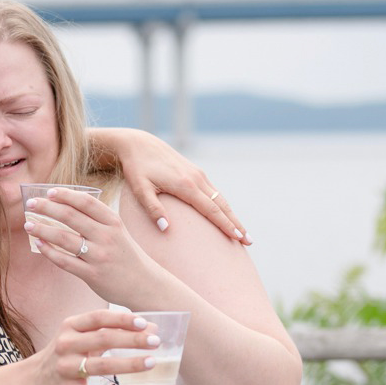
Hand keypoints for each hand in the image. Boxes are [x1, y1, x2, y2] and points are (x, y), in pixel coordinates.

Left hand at [23, 187, 169, 301]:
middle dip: (47, 208)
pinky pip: (65, 261)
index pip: (86, 201)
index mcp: (113, 221)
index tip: (48, 191)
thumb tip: (66, 205)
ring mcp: (99, 256)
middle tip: (31, 204)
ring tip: (28, 224)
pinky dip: (49, 251)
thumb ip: (97, 219)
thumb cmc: (126, 255)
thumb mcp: (118, 231)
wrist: (145, 284)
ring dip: (42, 229)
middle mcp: (107, 236)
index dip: (65, 194)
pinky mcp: (92, 274)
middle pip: (70, 216)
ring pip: (64, 238)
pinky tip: (39, 244)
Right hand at [25, 309, 154, 384]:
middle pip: (104, 339)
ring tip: (151, 362)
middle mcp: (66, 345)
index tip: (144, 322)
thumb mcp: (76, 338)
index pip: (98, 318)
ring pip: (102, 366)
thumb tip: (144, 329)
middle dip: (133, 340)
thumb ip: (104, 333)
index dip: (122, 319)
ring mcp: (66, 369)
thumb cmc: (61, 357)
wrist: (30, 382)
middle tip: (155, 341)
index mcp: (70, 327)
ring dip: (130, 364)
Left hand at [95, 126, 249, 243]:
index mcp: (185, 185)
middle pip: (222, 205)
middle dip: (236, 223)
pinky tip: (226, 215)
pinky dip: (223, 205)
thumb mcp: (139, 189)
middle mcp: (196, 179)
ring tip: (242, 232)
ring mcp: (198, 174)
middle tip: (249, 241)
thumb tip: (166, 229)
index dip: (226, 225)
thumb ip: (152, 208)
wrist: (139, 144)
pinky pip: (214, 192)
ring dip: (232, 215)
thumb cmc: (136, 168)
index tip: (239, 237)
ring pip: (220, 198)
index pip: (211, 209)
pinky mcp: (195, 172)